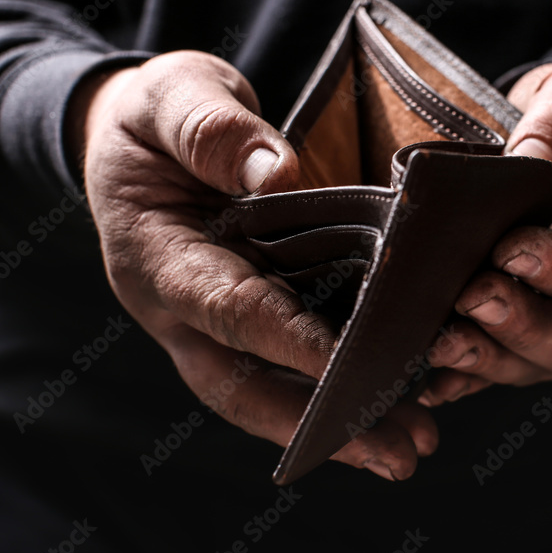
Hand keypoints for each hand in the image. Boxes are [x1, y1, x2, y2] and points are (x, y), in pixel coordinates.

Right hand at [75, 51, 436, 479]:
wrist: (140, 141)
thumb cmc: (156, 117)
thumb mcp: (173, 96)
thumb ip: (213, 129)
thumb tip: (278, 171)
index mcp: (156, 257)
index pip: (228, 308)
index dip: (290, 340)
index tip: (354, 367)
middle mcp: (179, 309)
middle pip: (243, 386)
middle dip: (317, 424)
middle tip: (397, 455)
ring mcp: (209, 325)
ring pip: (267, 393)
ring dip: (336, 428)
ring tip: (411, 447)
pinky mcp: (242, 322)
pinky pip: (285, 369)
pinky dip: (334, 393)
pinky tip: (394, 404)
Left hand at [421, 61, 551, 403]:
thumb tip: (526, 161)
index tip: (512, 249)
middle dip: (526, 326)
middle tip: (473, 296)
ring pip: (543, 367)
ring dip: (492, 360)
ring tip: (444, 342)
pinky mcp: (531, 336)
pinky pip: (504, 370)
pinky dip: (469, 378)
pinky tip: (435, 381)